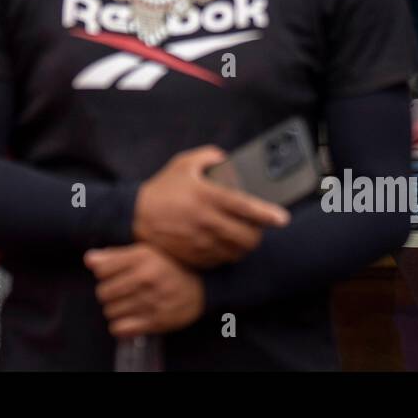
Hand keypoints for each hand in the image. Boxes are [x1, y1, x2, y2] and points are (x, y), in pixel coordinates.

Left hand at [86, 243, 203, 335]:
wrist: (199, 287)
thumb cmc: (166, 266)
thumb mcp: (143, 252)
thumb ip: (114, 255)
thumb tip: (88, 260)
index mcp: (142, 257)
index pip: (101, 270)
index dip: (103, 273)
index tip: (113, 275)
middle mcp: (146, 277)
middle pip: (103, 292)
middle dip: (107, 293)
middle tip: (119, 292)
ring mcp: (151, 300)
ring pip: (110, 311)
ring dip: (114, 309)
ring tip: (126, 304)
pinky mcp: (156, 321)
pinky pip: (121, 329)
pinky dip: (120, 326)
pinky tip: (127, 319)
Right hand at [133, 146, 288, 267]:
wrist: (135, 215)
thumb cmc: (163, 188)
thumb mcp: (183, 164)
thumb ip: (209, 157)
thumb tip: (229, 160)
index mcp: (206, 196)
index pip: (244, 206)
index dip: (266, 213)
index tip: (283, 218)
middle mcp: (206, 220)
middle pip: (247, 236)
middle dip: (258, 233)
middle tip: (259, 227)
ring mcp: (200, 241)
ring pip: (237, 251)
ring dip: (245, 245)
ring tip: (244, 235)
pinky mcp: (194, 256)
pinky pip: (222, 260)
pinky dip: (229, 254)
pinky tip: (225, 244)